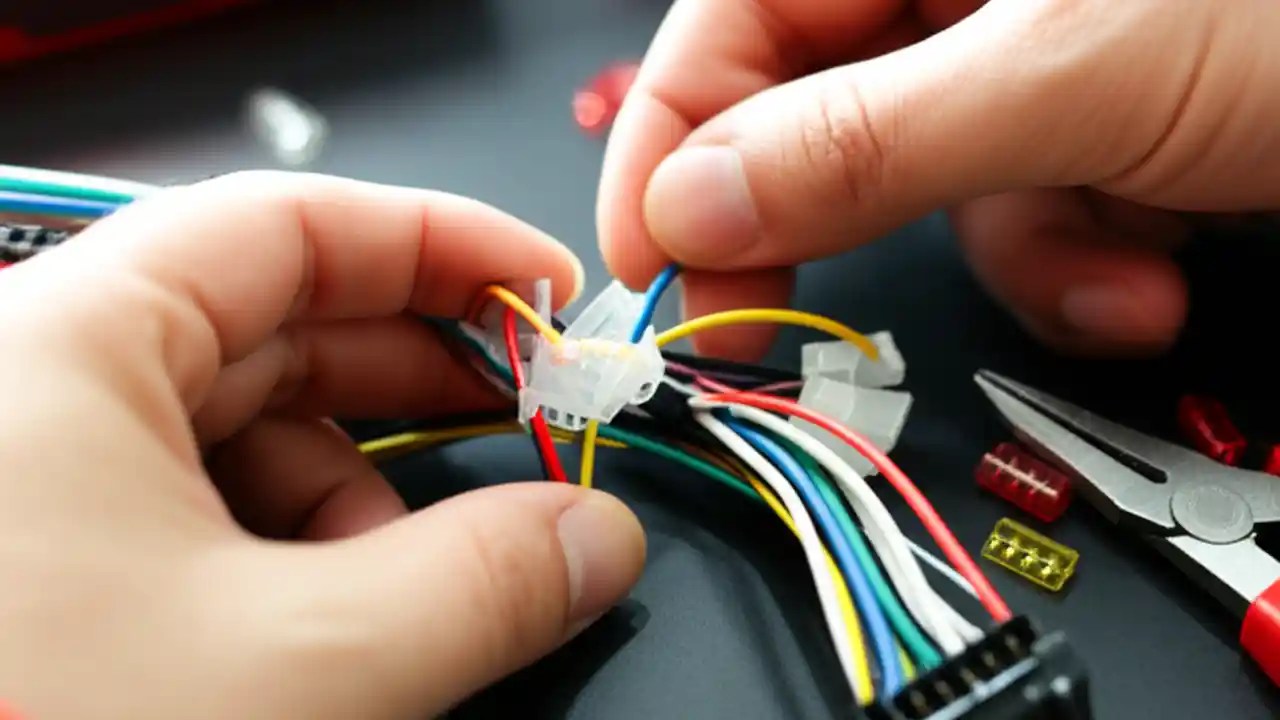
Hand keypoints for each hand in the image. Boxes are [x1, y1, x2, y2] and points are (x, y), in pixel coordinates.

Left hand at [0, 172, 644, 718]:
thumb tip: (595, 538)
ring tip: (409, 595)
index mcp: (63, 345)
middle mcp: (32, 392)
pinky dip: (287, 564)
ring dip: (354, 505)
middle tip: (530, 423)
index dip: (441, 245)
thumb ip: (484, 587)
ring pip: (241, 439)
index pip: (292, 225)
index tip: (544, 290)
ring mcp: (28, 482)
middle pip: (277, 326)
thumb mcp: (300, 670)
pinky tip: (325, 636)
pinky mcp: (37, 569)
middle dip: (417, 382)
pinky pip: (196, 521)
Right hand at [598, 0, 1279, 357]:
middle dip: (830, 230)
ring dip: (1021, 260)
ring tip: (1109, 280)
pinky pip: (1035, 216)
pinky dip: (1089, 269)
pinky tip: (1155, 275)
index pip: (728, 27)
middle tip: (770, 327)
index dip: (673, 148)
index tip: (653, 267)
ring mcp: (1034, 56)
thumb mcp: (1071, 72)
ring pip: (939, 191)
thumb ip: (862, 141)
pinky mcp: (1099, 127)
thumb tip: (691, 201)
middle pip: (817, 116)